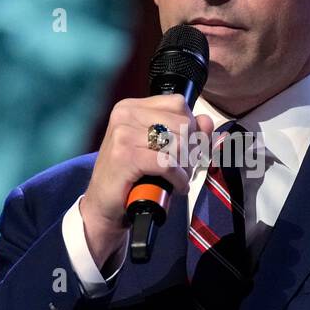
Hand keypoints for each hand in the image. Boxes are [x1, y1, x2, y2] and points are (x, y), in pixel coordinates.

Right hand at [80, 94, 214, 269]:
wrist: (103, 206)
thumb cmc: (131, 177)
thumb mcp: (159, 148)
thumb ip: (186, 132)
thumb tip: (206, 121)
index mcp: (131, 107)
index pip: (178, 104)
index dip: (191, 128)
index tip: (187, 149)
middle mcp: (125, 114)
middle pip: (183, 124)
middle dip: (190, 151)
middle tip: (182, 169)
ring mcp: (123, 134)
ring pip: (178, 143)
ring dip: (185, 167)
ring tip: (177, 178)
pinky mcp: (125, 156)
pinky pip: (168, 163)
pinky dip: (178, 179)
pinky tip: (175, 187)